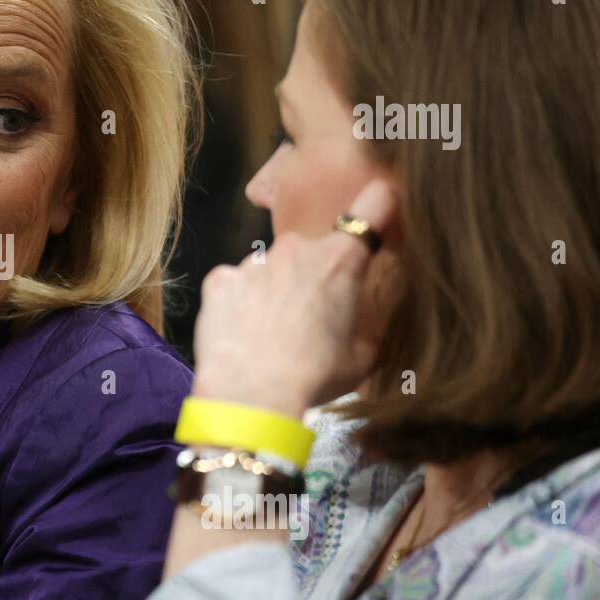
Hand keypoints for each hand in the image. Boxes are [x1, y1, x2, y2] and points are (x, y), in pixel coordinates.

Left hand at [190, 179, 397, 418]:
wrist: (251, 393)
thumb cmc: (313, 377)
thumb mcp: (363, 356)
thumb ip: (369, 324)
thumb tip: (368, 320)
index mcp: (342, 261)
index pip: (373, 206)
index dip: (378, 207)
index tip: (377, 212)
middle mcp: (297, 249)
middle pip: (313, 251)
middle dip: (313, 275)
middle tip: (308, 316)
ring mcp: (254, 262)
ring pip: (271, 269)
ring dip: (274, 290)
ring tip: (271, 333)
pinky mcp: (220, 279)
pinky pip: (235, 284)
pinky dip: (239, 302)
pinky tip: (242, 333)